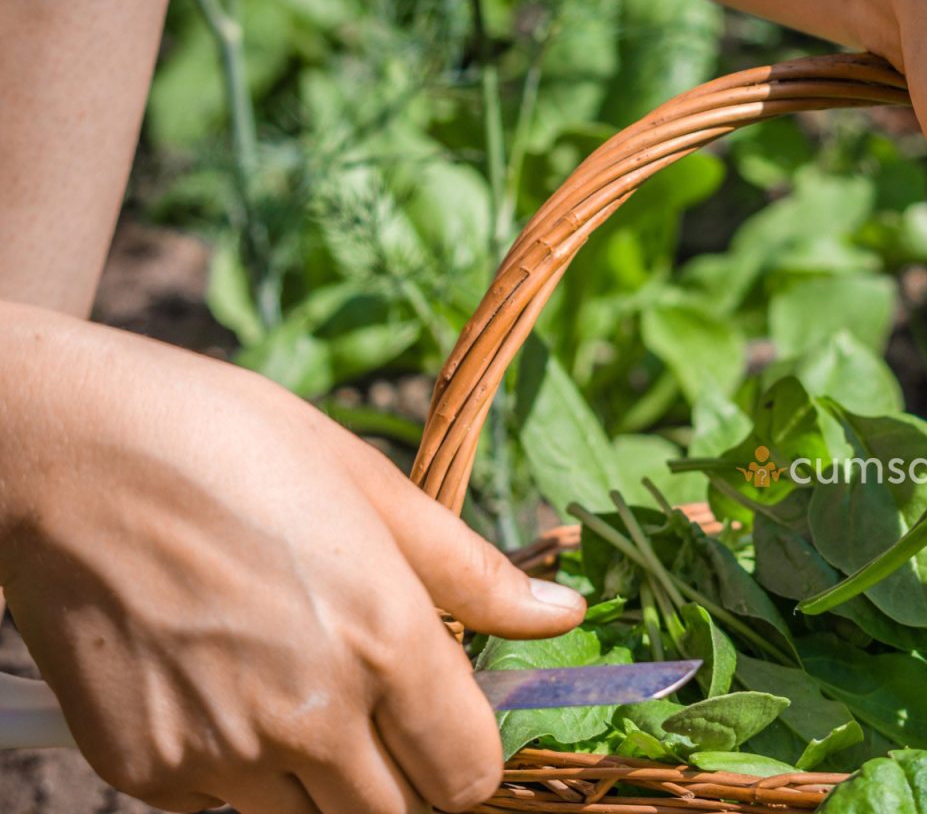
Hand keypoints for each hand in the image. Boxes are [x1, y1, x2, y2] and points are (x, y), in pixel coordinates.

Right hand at [0, 302, 585, 812]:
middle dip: (399, 772)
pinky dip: (228, 766)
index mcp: (384, 643)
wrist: (63, 447)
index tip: (444, 716)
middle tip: (369, 699)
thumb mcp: (370, 487)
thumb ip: (473, 573)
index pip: (467, 776)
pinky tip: (211, 680)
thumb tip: (566, 616)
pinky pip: (218, 801)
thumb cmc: (229, 445)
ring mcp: (221, 753)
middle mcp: (312, 716)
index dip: (464, 753)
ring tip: (282, 676)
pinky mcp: (145, 768)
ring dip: (315, 773)